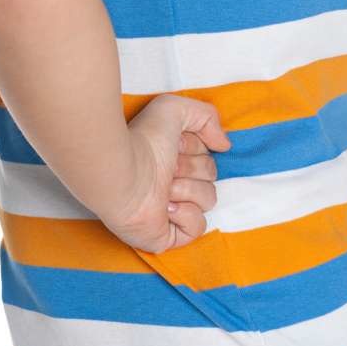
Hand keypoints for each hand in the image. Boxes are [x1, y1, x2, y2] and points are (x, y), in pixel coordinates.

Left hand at [102, 92, 231, 253]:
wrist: (122, 173)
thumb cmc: (142, 140)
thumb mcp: (175, 109)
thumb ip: (206, 117)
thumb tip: (224, 145)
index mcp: (170, 157)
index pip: (205, 154)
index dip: (194, 147)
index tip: (175, 144)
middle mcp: (170, 183)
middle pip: (210, 176)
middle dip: (192, 168)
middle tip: (168, 168)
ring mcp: (169, 211)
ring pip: (208, 199)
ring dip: (188, 189)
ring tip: (163, 188)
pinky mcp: (167, 236)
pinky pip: (198, 227)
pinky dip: (185, 215)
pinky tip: (164, 207)